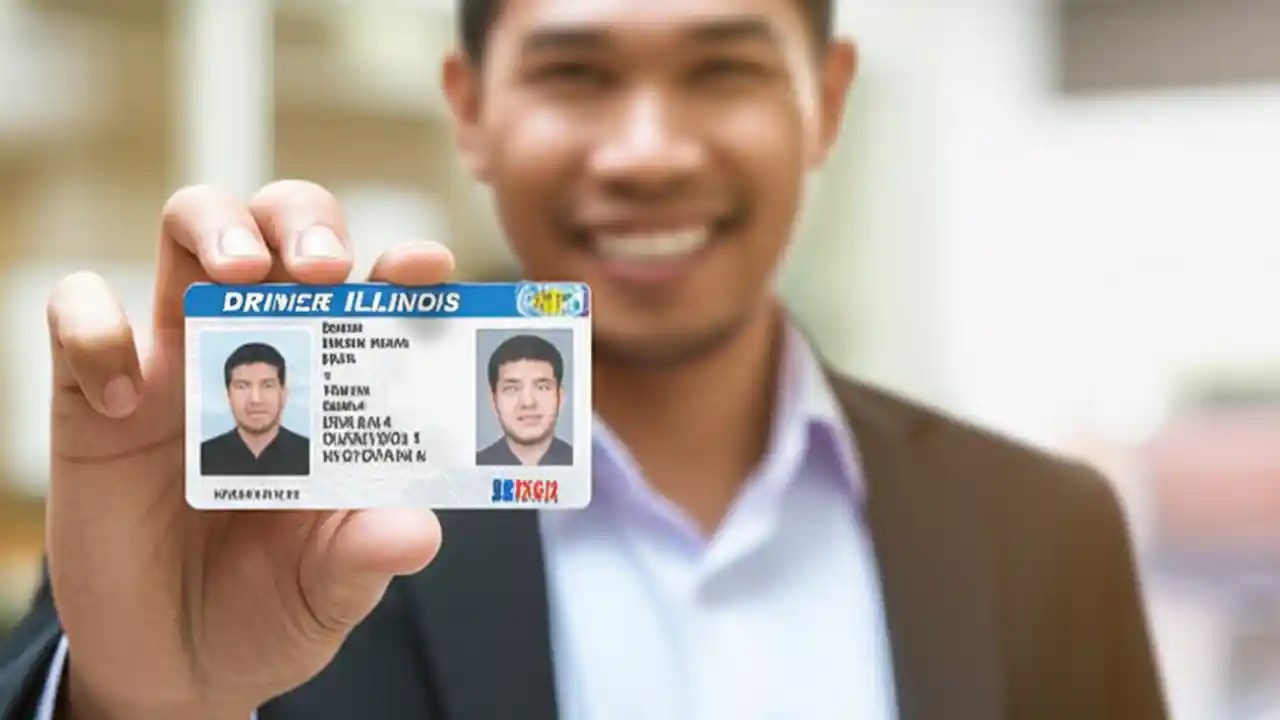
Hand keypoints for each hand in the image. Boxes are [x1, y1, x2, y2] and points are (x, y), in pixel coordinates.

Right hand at [45, 181, 450, 719]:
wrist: (177, 666)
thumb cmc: (273, 606)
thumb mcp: (332, 590)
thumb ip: (370, 555)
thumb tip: (417, 532)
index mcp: (341, 385)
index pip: (377, 293)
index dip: (404, 267)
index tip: (426, 266)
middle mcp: (266, 351)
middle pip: (283, 227)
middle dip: (304, 221)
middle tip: (322, 267)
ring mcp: (180, 362)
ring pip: (189, 234)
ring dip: (215, 226)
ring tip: (238, 272)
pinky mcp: (96, 394)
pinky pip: (80, 318)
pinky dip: (97, 332)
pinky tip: (129, 399)